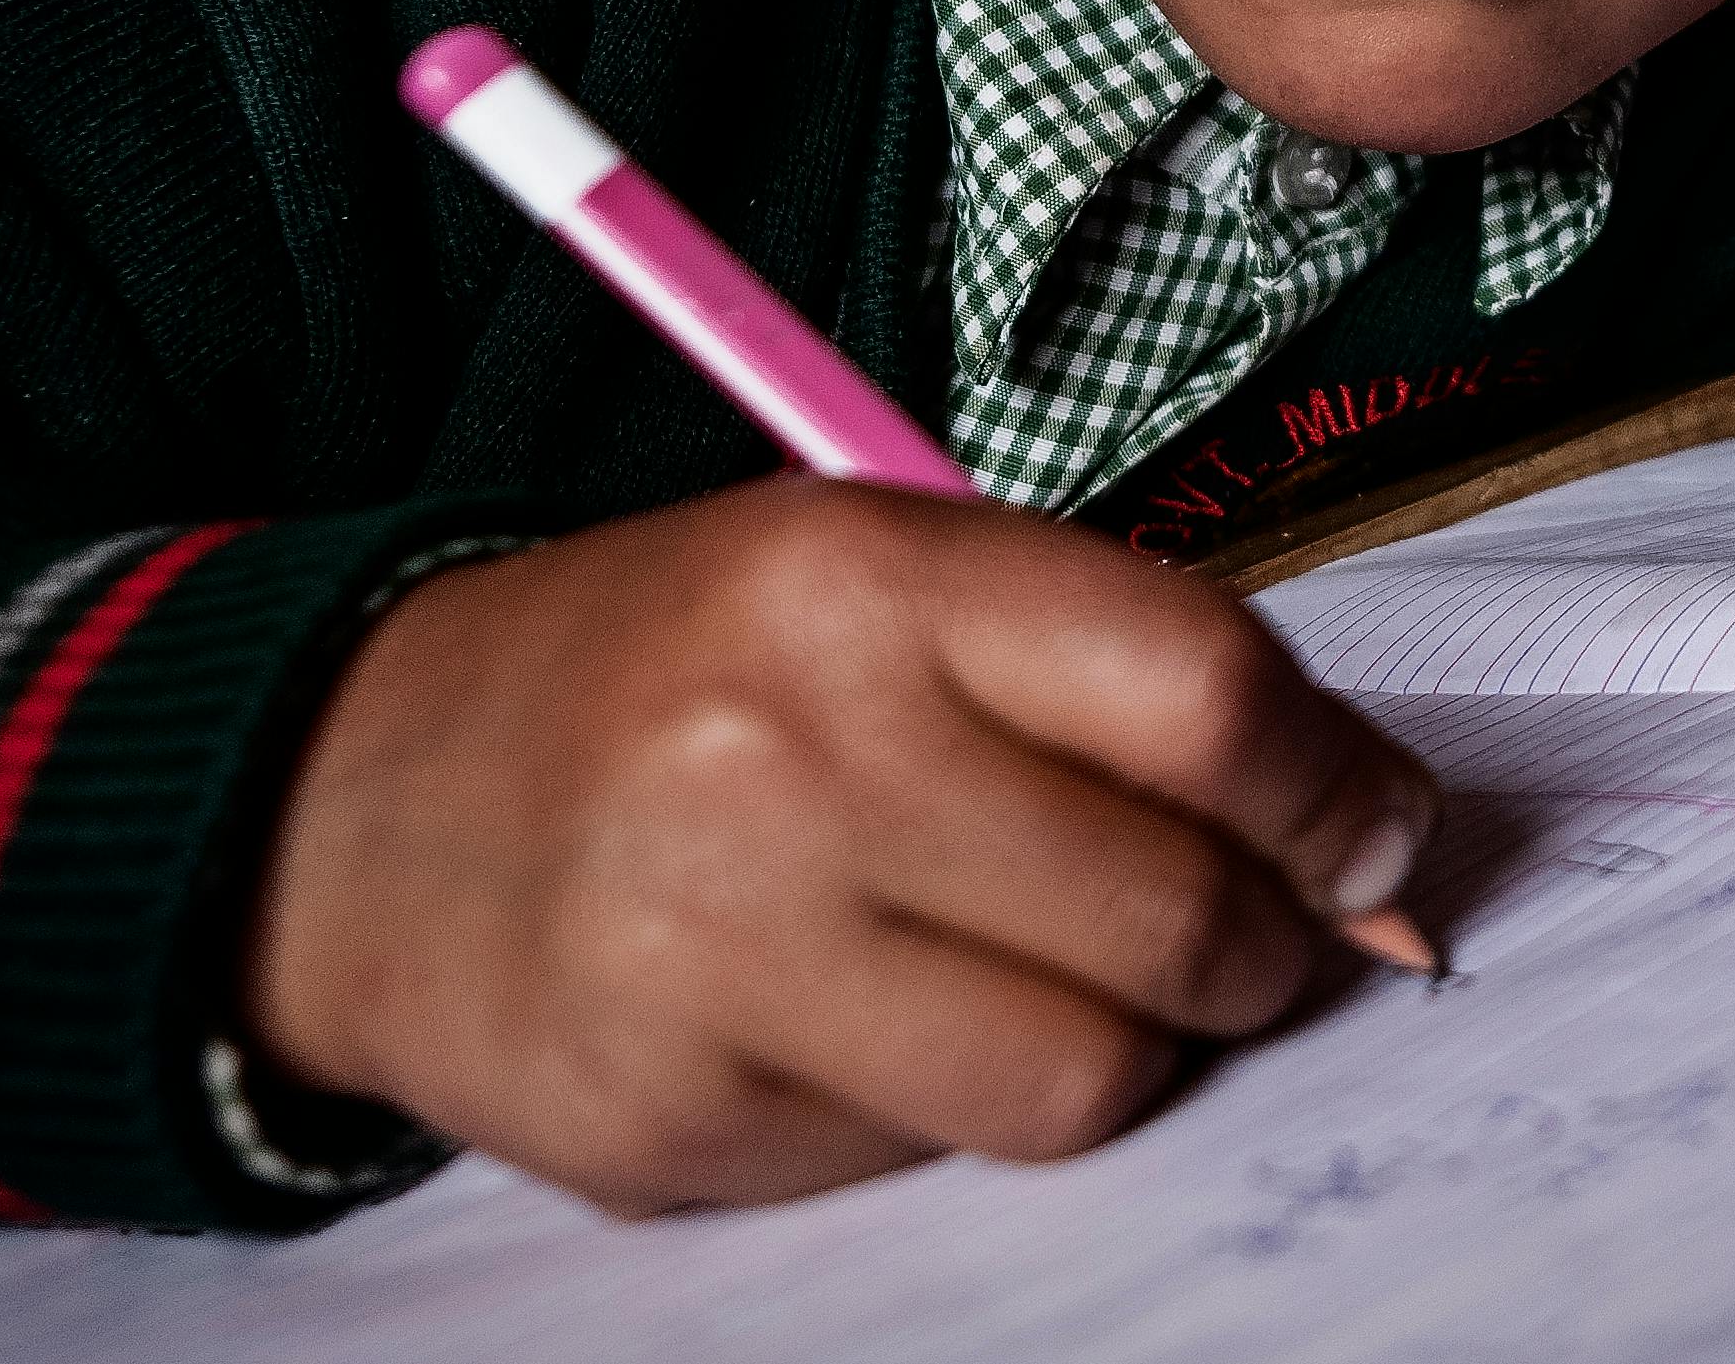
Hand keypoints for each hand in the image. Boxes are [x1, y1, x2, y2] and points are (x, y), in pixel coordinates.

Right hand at [244, 477, 1438, 1211]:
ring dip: (1125, 1048)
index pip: (1204, 696)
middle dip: (1262, 946)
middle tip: (1254, 934)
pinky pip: (932, 1159)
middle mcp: (789, 755)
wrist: (356, 802)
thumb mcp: (864, 576)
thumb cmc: (668, 673)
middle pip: (1174, 914)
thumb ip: (1103, 677)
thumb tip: (1366, 843)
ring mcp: (720, 953)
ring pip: (1084, 1080)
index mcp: (858, 575)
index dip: (1340, 789)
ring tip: (1059, 980)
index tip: (1377, 833)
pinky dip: (949, 1104)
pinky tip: (871, 1019)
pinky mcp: (678, 1118)